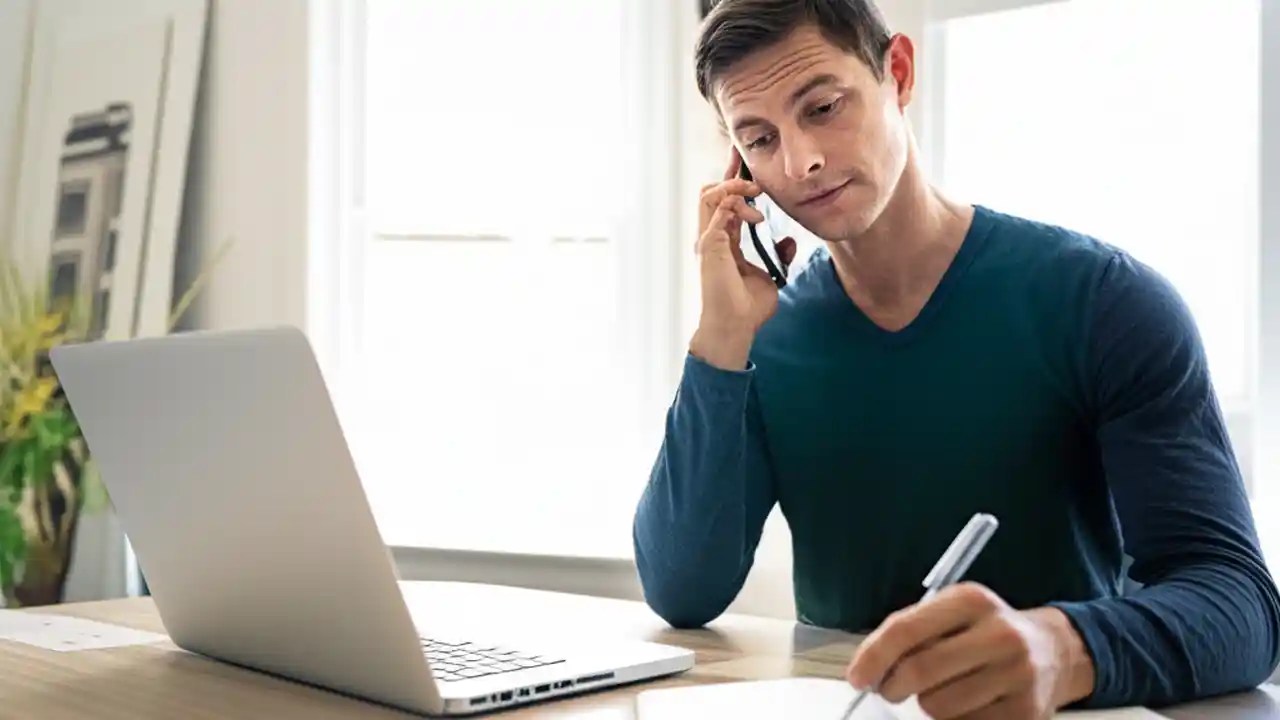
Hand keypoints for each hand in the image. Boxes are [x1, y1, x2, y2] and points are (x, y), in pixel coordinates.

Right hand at [690, 148, 796, 370]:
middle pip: (711, 190)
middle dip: (731, 174)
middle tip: (754, 171)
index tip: (749, 165)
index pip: (724, 202)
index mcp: (723, 241)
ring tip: (757, 192)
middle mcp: (711, 236)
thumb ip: (779, 255)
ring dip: (734, 187)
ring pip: (709, 193)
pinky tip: (758, 217)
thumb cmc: (748, 308)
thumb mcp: (772, 275)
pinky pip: (718, 209)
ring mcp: (707, 239)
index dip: (735, 182)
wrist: (736, 327)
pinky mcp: (709, 244)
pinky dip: (738, 204)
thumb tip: (788, 240)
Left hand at [845, 583, 1095, 719]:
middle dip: (892, 687)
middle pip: (920, 672)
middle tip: (889, 690)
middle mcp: (999, 633)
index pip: (905, 630)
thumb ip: (910, 633)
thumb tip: (867, 671)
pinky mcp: (1026, 712)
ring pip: (939, 707)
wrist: (1054, 651)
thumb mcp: (951, 613)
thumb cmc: (983, 632)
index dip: (873, 658)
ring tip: (941, 691)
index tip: (856, 678)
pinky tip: (967, 704)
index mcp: (970, 600)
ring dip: (926, 706)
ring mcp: (1017, 674)